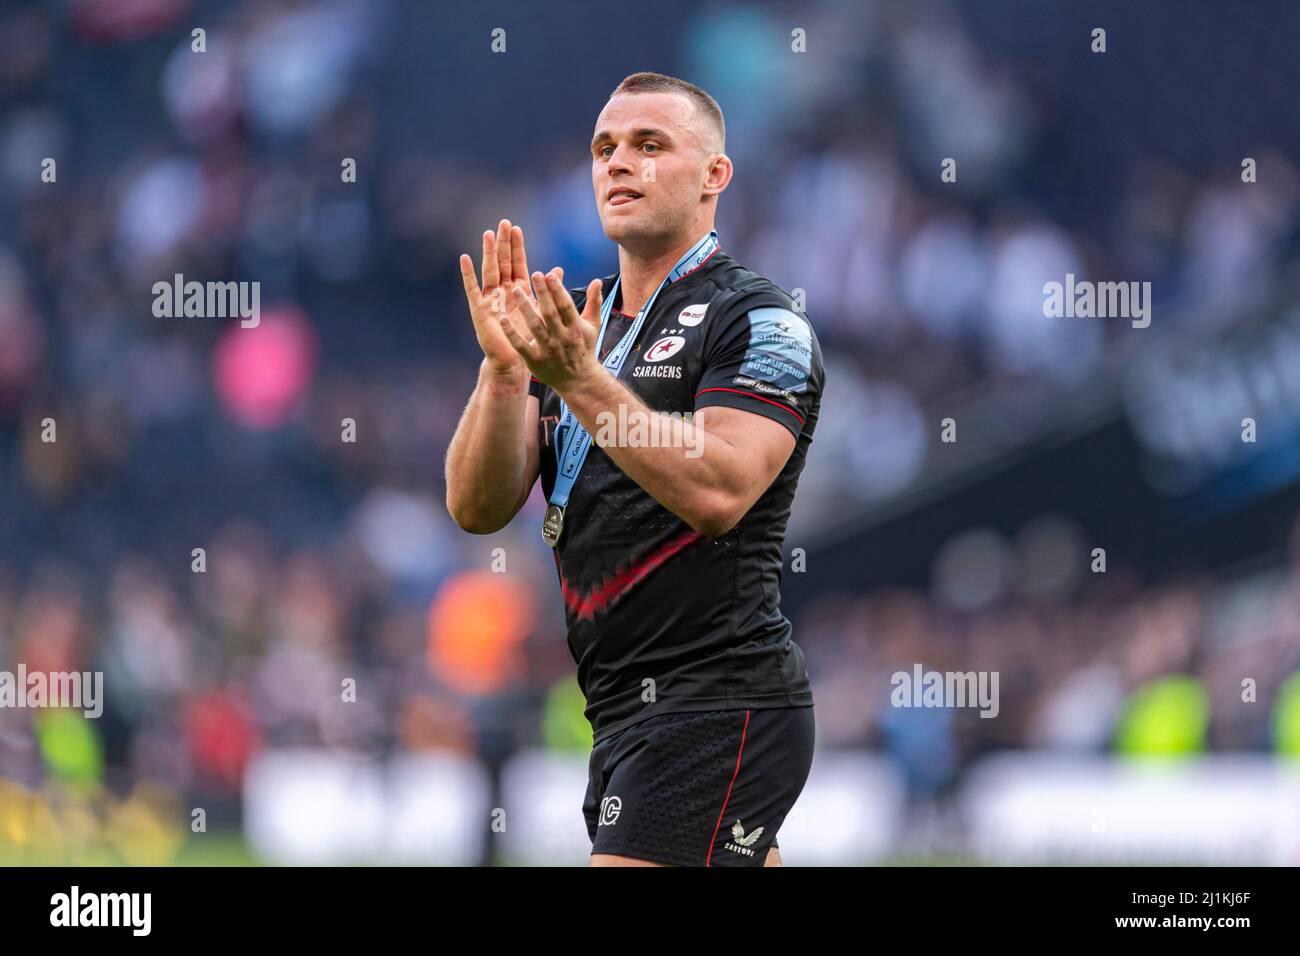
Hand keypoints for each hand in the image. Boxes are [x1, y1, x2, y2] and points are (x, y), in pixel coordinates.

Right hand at [458, 219, 539, 375]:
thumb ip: (547, 290)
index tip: (516, 228)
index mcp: (518, 290)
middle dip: (504, 243)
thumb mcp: (540, 310)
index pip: (517, 263)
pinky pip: (472, 289)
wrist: (513, 360)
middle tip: (503, 223)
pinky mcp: (479, 310)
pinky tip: (465, 259)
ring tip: (488, 234)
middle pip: (502, 262)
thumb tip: (558, 271)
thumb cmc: (526, 337)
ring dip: (489, 253)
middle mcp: (502, 291)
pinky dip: (468, 274)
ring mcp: (489, 299)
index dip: (516, 247)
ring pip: (489, 270)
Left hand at [498, 269, 604, 392]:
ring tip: (516, 291)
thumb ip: (594, 302)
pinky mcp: (535, 361)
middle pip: (550, 313)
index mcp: (575, 328)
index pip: (566, 306)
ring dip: (525, 308)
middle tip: (534, 274)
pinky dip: (512, 333)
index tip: (550, 274)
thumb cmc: (584, 348)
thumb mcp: (592, 326)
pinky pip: (521, 345)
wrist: (578, 381)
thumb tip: (597, 280)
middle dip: (543, 294)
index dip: (558, 290)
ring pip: (535, 326)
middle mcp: (562, 338)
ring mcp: (548, 350)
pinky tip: (503, 319)